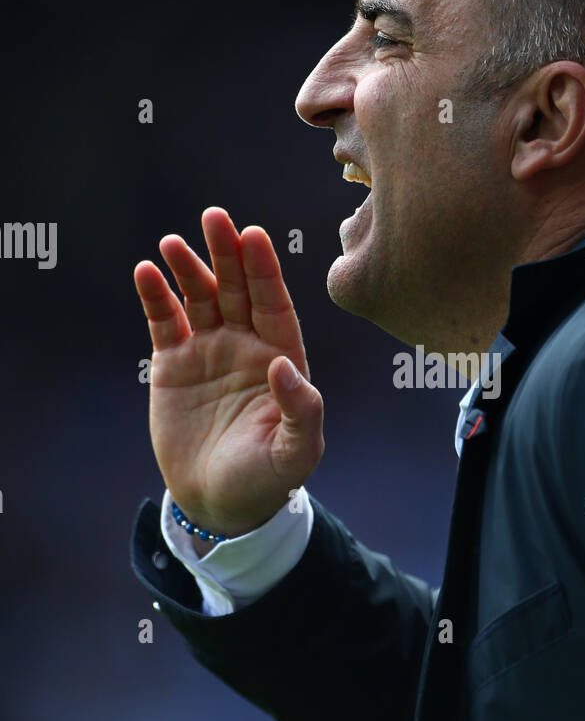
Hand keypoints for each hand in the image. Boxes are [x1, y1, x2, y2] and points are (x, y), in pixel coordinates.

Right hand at [133, 207, 323, 536]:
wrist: (220, 503)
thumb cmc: (267, 478)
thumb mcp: (295, 452)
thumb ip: (301, 410)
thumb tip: (284, 365)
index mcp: (281, 357)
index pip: (274, 304)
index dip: (265, 270)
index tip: (255, 236)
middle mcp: (246, 345)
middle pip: (237, 289)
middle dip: (227, 254)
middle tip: (215, 217)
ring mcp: (208, 351)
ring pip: (200, 298)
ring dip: (189, 268)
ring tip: (173, 243)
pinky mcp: (173, 365)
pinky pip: (164, 322)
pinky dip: (155, 297)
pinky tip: (146, 272)